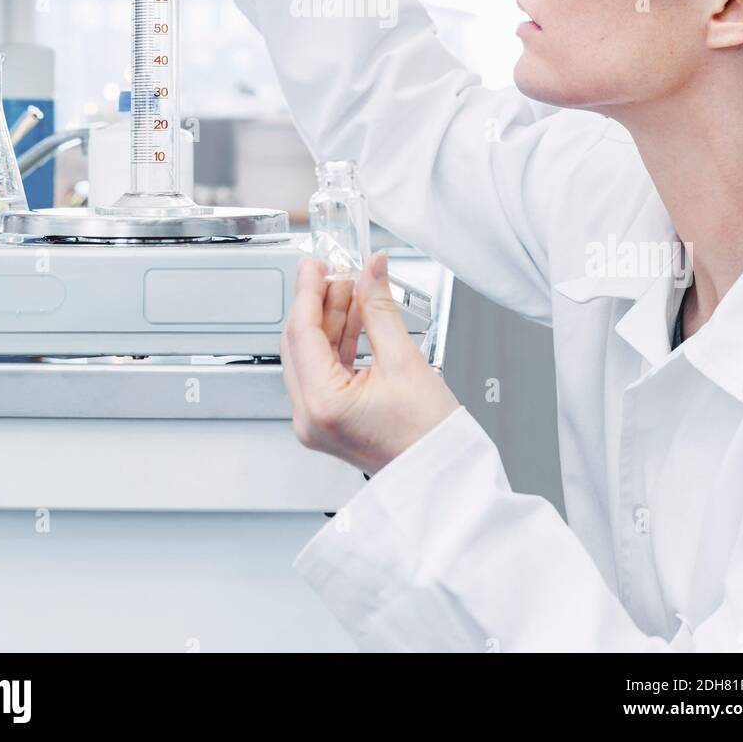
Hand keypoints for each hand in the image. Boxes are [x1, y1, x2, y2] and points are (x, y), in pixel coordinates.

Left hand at [281, 252, 459, 475]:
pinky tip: (353, 318)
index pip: (302, 332)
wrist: (443, 476)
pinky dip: (335, 342)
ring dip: (328, 320)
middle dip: (317, 303)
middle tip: (332, 270)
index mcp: (322, 404)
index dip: (308, 292)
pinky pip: (322, 371)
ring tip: (349, 288)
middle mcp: (310, 417)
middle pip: (299, 343)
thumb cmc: (428, 437)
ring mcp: (316, 421)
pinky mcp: (327, 420)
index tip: (314, 265)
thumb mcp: (404, 360)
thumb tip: (371, 270)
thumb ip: (380, 308)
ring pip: (310, 355)